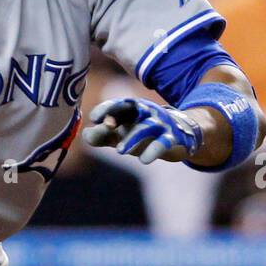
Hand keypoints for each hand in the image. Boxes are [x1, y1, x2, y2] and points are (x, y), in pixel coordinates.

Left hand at [84, 97, 202, 164]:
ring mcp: (160, 124)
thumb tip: (85, 135)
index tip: (94, 117)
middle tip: (106, 127)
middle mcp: (146, 113)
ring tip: (119, 151)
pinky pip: (164, 142)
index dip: (106, 109)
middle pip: (131, 110)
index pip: (117, 105)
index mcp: (132, 109)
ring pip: (146, 128)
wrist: (180, 134)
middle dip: (119, 116)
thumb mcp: (121, 135)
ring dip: (132, 138)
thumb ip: (102, 136)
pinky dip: (154, 150)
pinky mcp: (173, 137)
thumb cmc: (142, 133)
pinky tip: (144, 160)